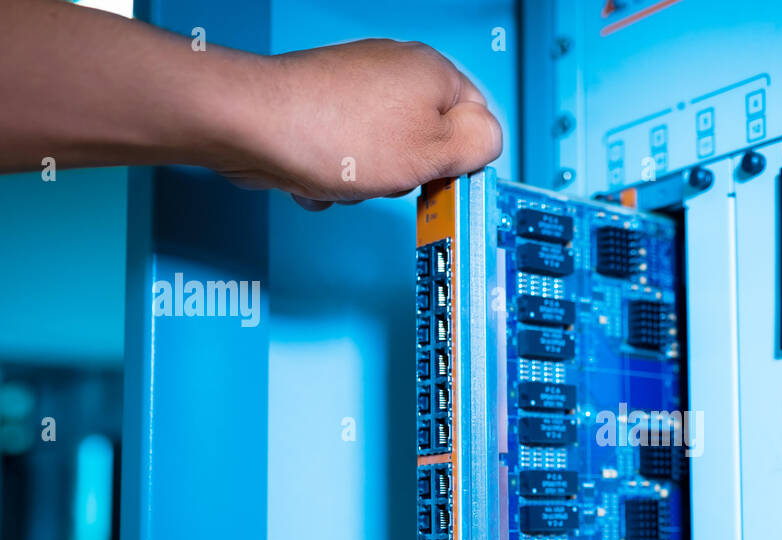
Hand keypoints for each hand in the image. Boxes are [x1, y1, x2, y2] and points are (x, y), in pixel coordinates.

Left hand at [213, 39, 502, 208]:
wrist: (250, 127)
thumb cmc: (337, 136)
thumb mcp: (434, 152)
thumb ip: (478, 146)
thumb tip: (489, 142)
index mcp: (432, 72)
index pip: (477, 121)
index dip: (465, 161)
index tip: (449, 186)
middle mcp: (394, 70)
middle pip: (429, 140)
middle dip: (412, 173)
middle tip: (394, 182)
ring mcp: (354, 88)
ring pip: (386, 153)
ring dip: (371, 181)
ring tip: (350, 179)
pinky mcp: (320, 108)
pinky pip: (346, 155)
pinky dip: (337, 176)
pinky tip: (321, 178)